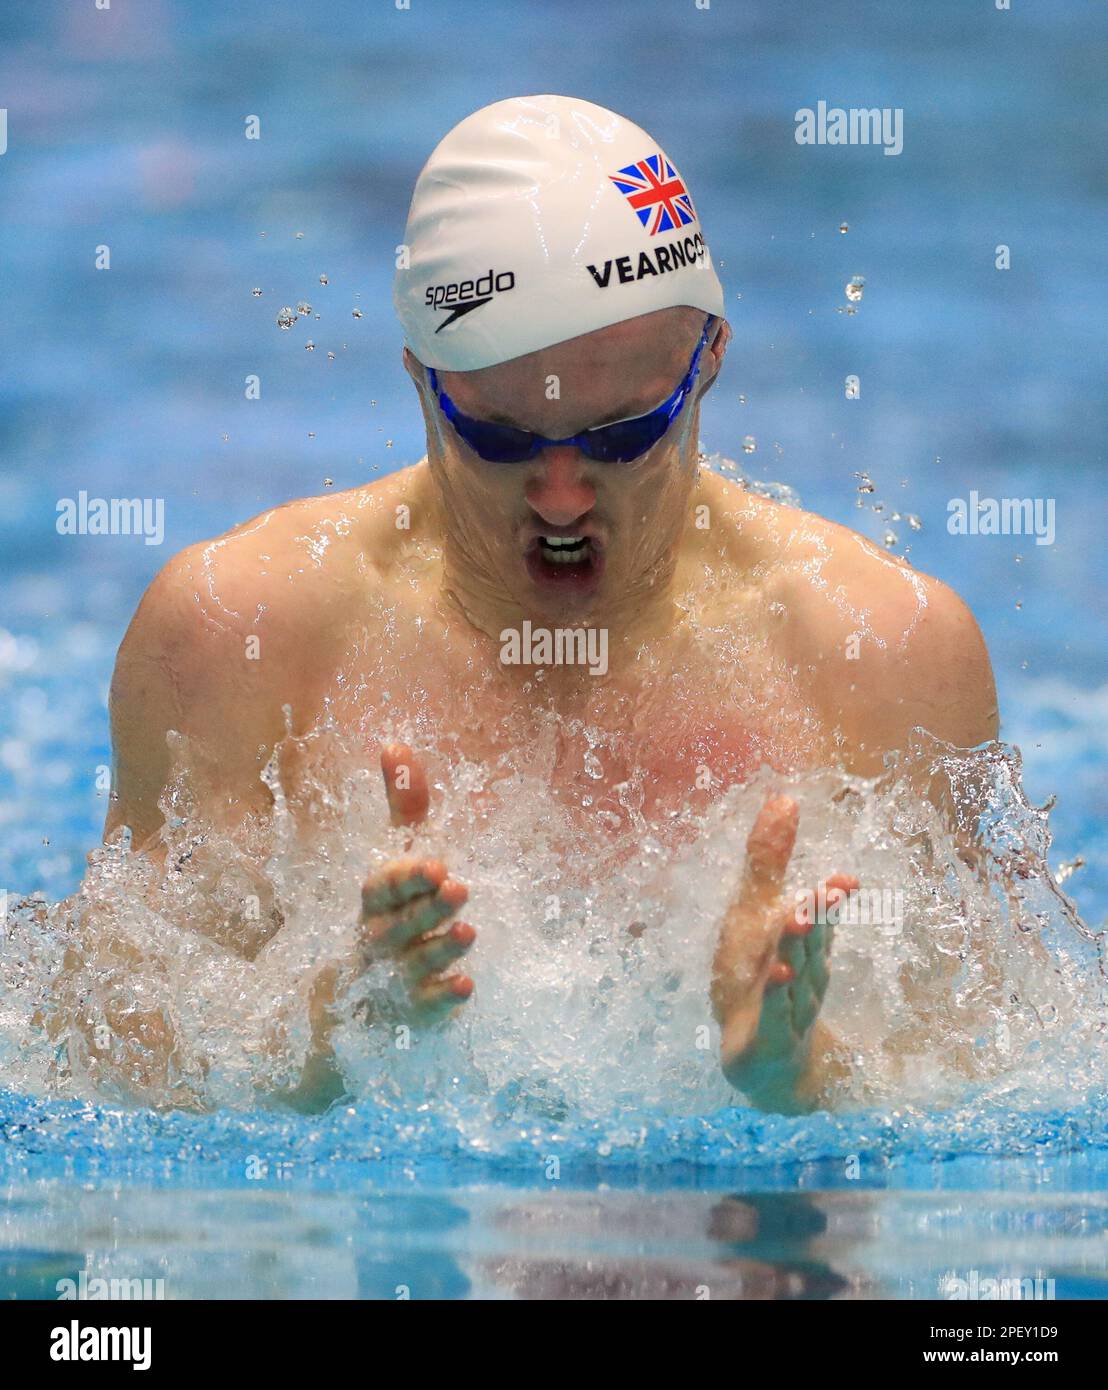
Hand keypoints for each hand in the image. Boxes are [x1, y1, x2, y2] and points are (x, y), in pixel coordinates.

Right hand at [355, 742, 475, 1021]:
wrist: (356, 1000)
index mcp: (377, 903)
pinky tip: (465, 987)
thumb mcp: (398, 860)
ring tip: (468, 933)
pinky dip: (443, 997)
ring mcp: (394, 977)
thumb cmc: (390, 913)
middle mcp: (381, 938)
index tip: (434, 862)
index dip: (406, 876)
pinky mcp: (412, 1010)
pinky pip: (426, 1006)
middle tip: (458, 887)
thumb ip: (403, 806)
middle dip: (428, 907)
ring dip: (440, 948)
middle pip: (402, 923)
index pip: (384, 888)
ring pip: (416, 962)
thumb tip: (395, 743)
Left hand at [711, 794, 857, 1112]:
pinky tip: (775, 980)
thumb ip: (768, 859)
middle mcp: (800, 970)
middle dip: (816, 916)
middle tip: (824, 894)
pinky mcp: (764, 1036)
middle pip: (808, 941)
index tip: (844, 881)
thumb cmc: (763, 975)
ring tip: (796, 923)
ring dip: (795, 951)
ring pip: (792, 974)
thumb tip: (783, 797)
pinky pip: (771, 1016)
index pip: (818, 914)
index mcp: (799, 940)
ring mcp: (785, 1006)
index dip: (829, 898)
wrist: (769, 1062)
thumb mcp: (757, 913)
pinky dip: (773, 999)